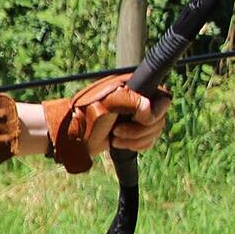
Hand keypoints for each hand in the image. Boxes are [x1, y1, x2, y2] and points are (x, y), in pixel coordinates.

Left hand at [44, 74, 171, 171]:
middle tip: (117, 130)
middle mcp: (138, 102)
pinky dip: (136, 145)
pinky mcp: (132, 133)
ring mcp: (135, 118)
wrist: (71, 136)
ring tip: (115, 137)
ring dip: (136, 139)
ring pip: (154, 132)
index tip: (140, 118)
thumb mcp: (107, 102)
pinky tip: (118, 144)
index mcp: (133, 88)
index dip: (157, 111)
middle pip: (160, 119)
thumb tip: (150, 112)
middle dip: (140, 130)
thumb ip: (131, 100)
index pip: (162, 97)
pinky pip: (148, 141)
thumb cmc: (85, 115)